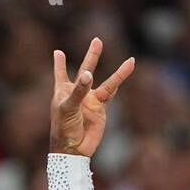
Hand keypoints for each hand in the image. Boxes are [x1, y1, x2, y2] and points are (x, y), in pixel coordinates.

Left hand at [49, 38, 134, 157]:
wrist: (73, 149)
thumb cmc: (63, 129)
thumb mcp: (68, 107)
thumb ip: (79, 90)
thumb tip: (89, 74)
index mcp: (63, 91)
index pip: (60, 74)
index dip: (59, 63)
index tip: (58, 52)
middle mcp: (77, 93)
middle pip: (85, 70)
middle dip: (92, 56)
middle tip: (97, 40)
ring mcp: (90, 101)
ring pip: (106, 82)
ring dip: (118, 73)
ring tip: (131, 61)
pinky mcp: (100, 109)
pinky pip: (110, 95)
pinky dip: (118, 85)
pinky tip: (125, 75)